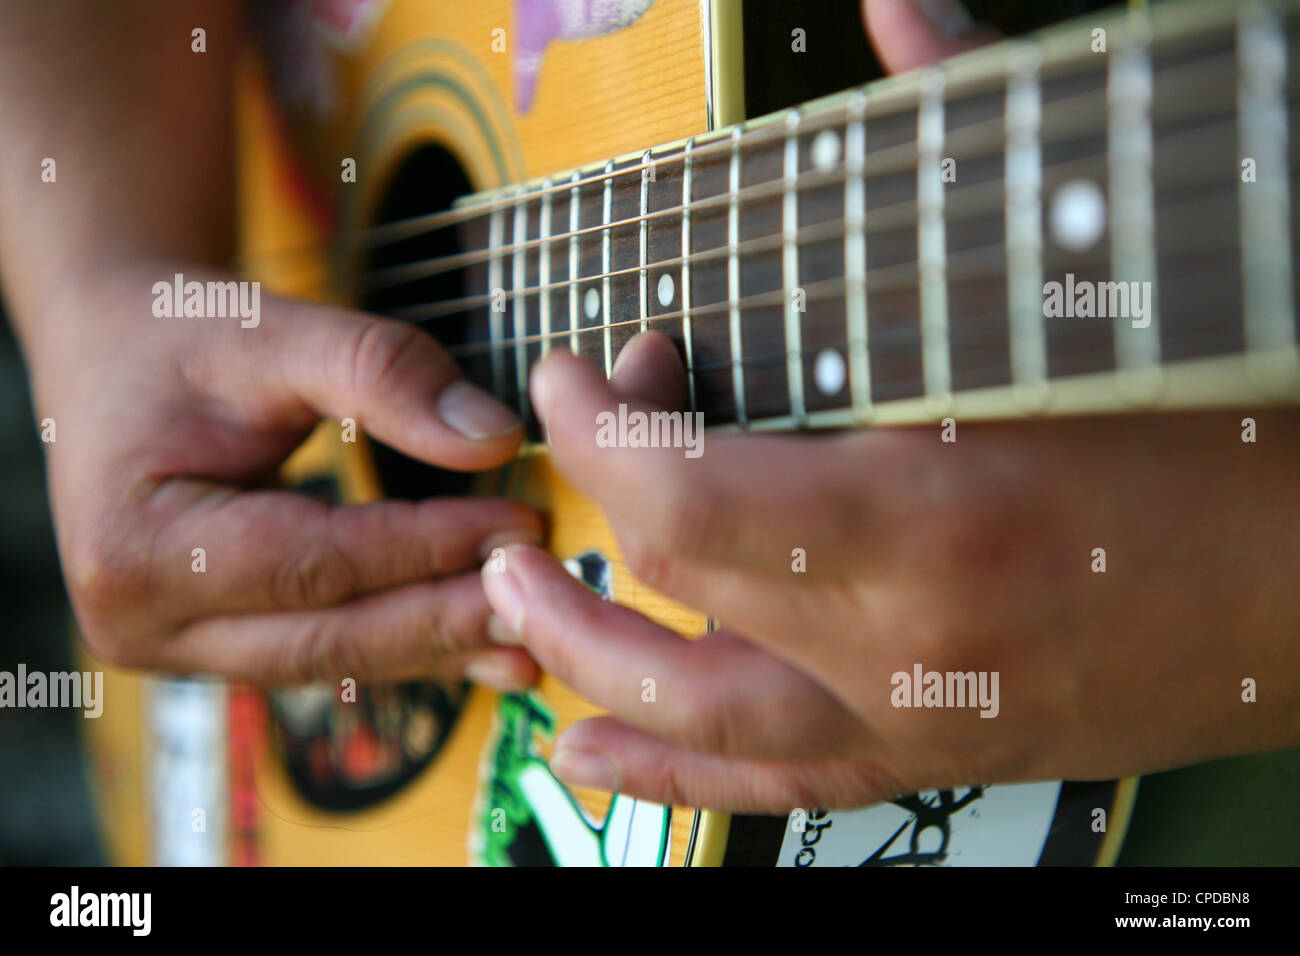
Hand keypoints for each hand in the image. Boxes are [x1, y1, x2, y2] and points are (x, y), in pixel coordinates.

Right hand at [39, 259, 540, 689]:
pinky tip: (479, 645)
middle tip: (546, 600)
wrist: (113, 357)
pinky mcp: (215, 644)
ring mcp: (175, 646)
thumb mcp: (272, 329)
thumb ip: (383, 372)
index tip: (519, 528)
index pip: (313, 562)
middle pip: (325, 634)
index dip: (425, 549)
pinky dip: (404, 642)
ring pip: (332, 657)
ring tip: (532, 639)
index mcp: (135, 547)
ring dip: (436, 646)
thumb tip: (496, 436)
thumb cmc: (177, 336)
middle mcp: (141, 621)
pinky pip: (325, 650)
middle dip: (443, 617)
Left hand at [478, 1, 1299, 810]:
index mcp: (937, 512)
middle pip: (676, 600)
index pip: (686, 498)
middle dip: (584, 525)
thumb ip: (972, 144)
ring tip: (518, 614)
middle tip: (557, 470)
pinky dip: (671, 779)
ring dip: (586, 666)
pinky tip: (587, 757)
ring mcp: (923, 717)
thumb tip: (899, 8)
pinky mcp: (944, 753)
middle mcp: (912, 641)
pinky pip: (779, 794)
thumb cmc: (1241, 427)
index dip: (598, 431)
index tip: (581, 371)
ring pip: (702, 727)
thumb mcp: (1102, 279)